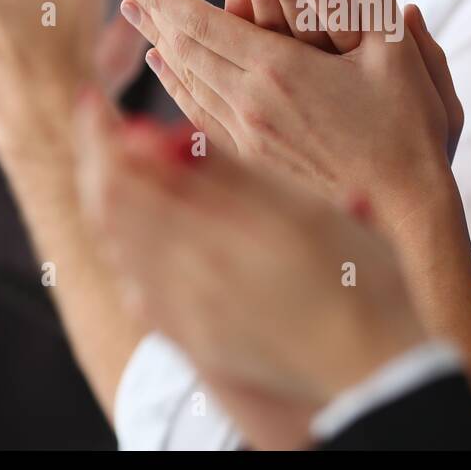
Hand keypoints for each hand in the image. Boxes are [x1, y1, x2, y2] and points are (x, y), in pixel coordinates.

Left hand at [75, 92, 429, 446]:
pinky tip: (147, 235)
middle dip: (98, 160)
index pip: (121, 175)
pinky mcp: (196, 340)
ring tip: (123, 167)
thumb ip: (224, 172)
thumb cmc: (358, 279)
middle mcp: (184, 278)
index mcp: (209, 235)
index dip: (100, 133)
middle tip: (102, 126)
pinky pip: (138, 287)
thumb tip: (147, 139)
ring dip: (111, 199)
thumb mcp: (299, 208)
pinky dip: (129, 247)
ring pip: (119, 245)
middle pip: (108, 208)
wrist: (375, 368)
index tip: (95, 101)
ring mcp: (184, 313)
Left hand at [116, 0, 464, 237]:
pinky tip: (172, 78)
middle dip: (152, 17)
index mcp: (278, 69)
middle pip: (184, 52)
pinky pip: (203, 119)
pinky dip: (180, 91)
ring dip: (161, 51)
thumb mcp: (396, 48)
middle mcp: (251, 104)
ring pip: (189, 86)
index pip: (200, 23)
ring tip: (138, 27)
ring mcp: (250, 138)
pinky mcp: (258, 164)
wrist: (406, 211)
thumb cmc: (406, 126)